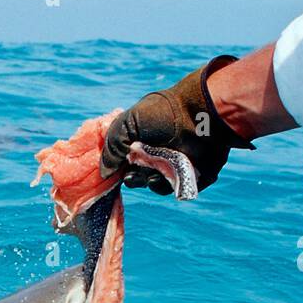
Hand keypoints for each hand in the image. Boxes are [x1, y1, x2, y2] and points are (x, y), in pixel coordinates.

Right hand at [99, 55, 254, 194]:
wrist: (199, 115)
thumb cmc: (162, 114)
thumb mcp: (127, 124)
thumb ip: (110, 148)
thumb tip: (104, 173)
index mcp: (140, 139)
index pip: (121, 160)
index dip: (115, 168)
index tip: (110, 174)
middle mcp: (154, 152)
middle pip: (134, 175)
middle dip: (131, 178)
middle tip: (131, 174)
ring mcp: (171, 165)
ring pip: (150, 183)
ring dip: (146, 180)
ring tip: (151, 171)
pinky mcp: (187, 176)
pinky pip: (170, 189)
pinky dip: (164, 184)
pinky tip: (165, 174)